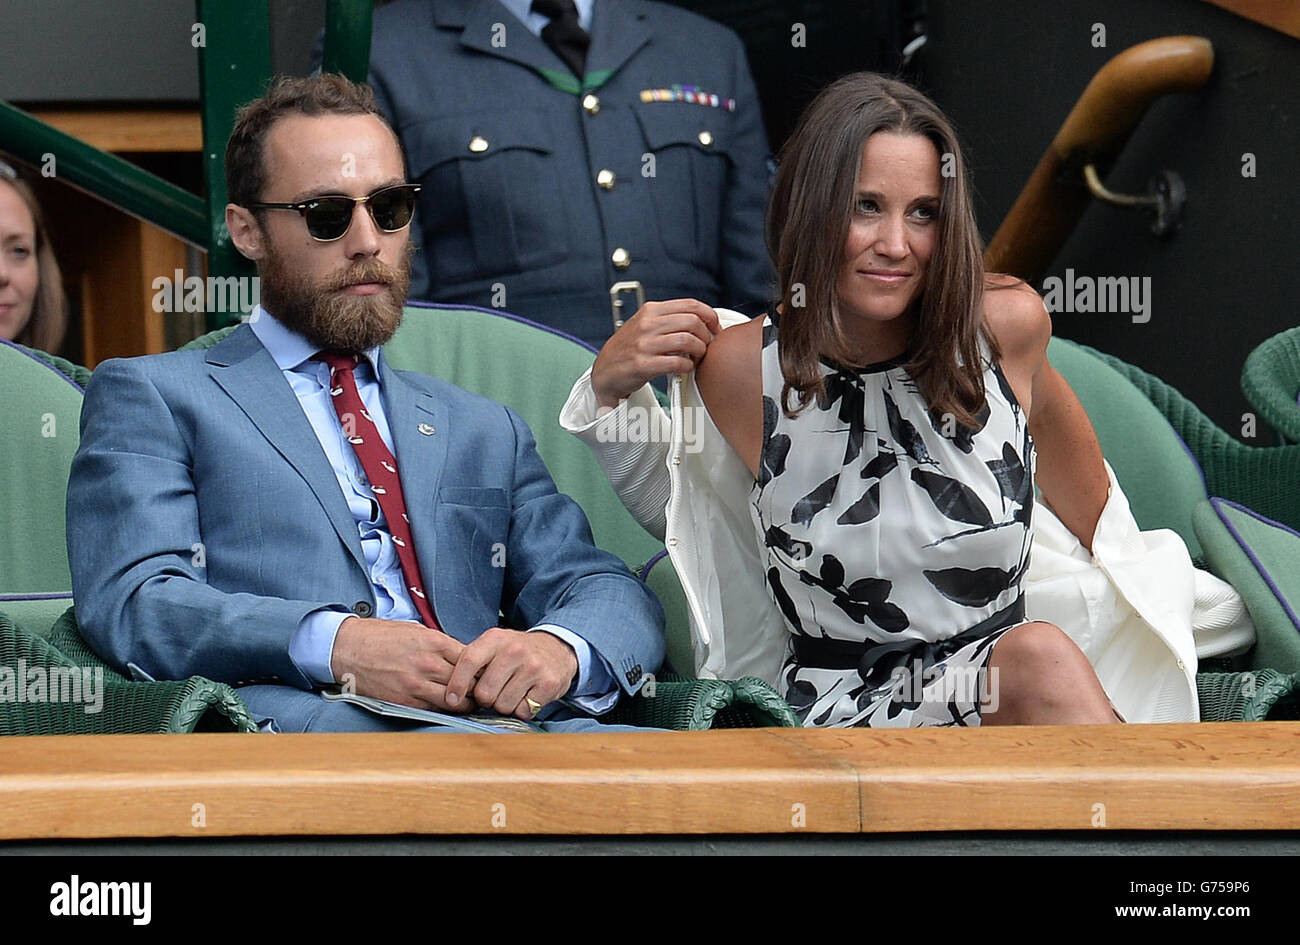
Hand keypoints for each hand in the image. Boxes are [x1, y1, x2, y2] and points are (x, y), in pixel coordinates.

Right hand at [330, 617, 475, 712]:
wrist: (348, 649)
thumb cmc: (381, 636)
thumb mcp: (417, 630)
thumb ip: (441, 644)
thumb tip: (463, 655)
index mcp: (434, 642)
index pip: (472, 660)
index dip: (480, 668)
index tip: (483, 672)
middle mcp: (429, 664)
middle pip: (468, 682)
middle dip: (477, 687)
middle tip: (482, 690)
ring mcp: (417, 685)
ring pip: (455, 700)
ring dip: (464, 703)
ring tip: (468, 702)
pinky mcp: (405, 701)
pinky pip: (434, 709)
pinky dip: (444, 709)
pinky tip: (447, 706)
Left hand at [444, 627, 578, 719]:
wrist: (557, 648)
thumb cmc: (517, 652)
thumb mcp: (494, 645)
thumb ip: (473, 662)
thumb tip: (450, 693)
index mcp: (495, 639)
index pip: (468, 662)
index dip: (457, 684)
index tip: (451, 700)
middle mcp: (514, 650)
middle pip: (484, 693)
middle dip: (486, 699)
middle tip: (496, 691)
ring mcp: (533, 666)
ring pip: (503, 705)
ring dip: (505, 705)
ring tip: (513, 692)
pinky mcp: (549, 683)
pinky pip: (524, 710)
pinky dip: (523, 709)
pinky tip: (528, 695)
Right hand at [591, 298, 721, 408]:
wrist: (604, 371)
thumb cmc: (629, 349)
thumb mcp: (645, 324)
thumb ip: (668, 319)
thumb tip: (701, 320)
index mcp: (650, 310)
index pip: (691, 305)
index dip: (710, 316)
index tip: (715, 328)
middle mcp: (647, 324)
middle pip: (693, 322)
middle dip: (706, 336)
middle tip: (707, 347)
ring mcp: (644, 344)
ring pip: (687, 341)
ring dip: (699, 352)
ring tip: (696, 358)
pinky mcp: (643, 365)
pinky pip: (677, 363)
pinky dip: (687, 367)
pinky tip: (685, 368)